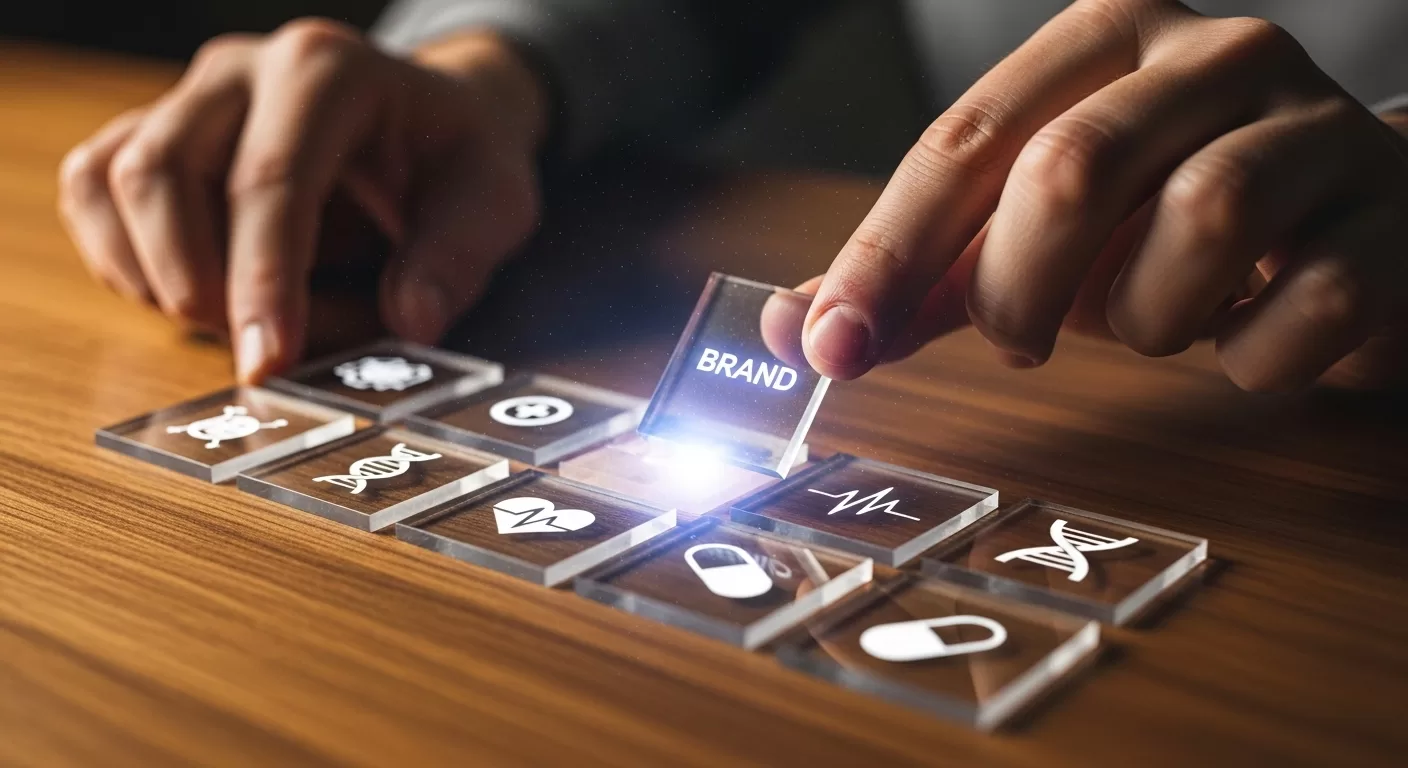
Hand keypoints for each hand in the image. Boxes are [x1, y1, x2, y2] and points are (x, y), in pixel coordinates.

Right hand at [58, 19, 547, 381]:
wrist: (430, 120)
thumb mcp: (495, 202)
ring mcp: (187, 97)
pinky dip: (124, 261)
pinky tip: (194, 296)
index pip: (270, 181)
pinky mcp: (153, 132)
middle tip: (258, 354)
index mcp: (327, 71)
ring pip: (110, 183)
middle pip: (160, 173)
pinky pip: (93, 193)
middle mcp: (241, 71)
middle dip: (198, 284)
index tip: (268, 362)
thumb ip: (457, 258)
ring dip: (155, 278)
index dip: (262, 280)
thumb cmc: (457, 160)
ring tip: (241, 321)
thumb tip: (411, 320)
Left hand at [802, 0, 1407, 390]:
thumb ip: (925, 274)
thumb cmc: (1168, 223)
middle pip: (1070, 169)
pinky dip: (1249, 359)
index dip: (888, 256)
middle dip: (1017, 290)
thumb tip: (797, 330)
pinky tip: (1251, 336)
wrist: (1359, 225)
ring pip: (1196, 228)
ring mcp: (1314, 125)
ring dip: (1146, 319)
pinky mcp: (1387, 216)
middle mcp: (1212, 54)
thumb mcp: (1036, 234)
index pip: (963, 142)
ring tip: (1158, 319)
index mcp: (1104, 36)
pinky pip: (1295, 312)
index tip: (831, 348)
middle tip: (1021, 343)